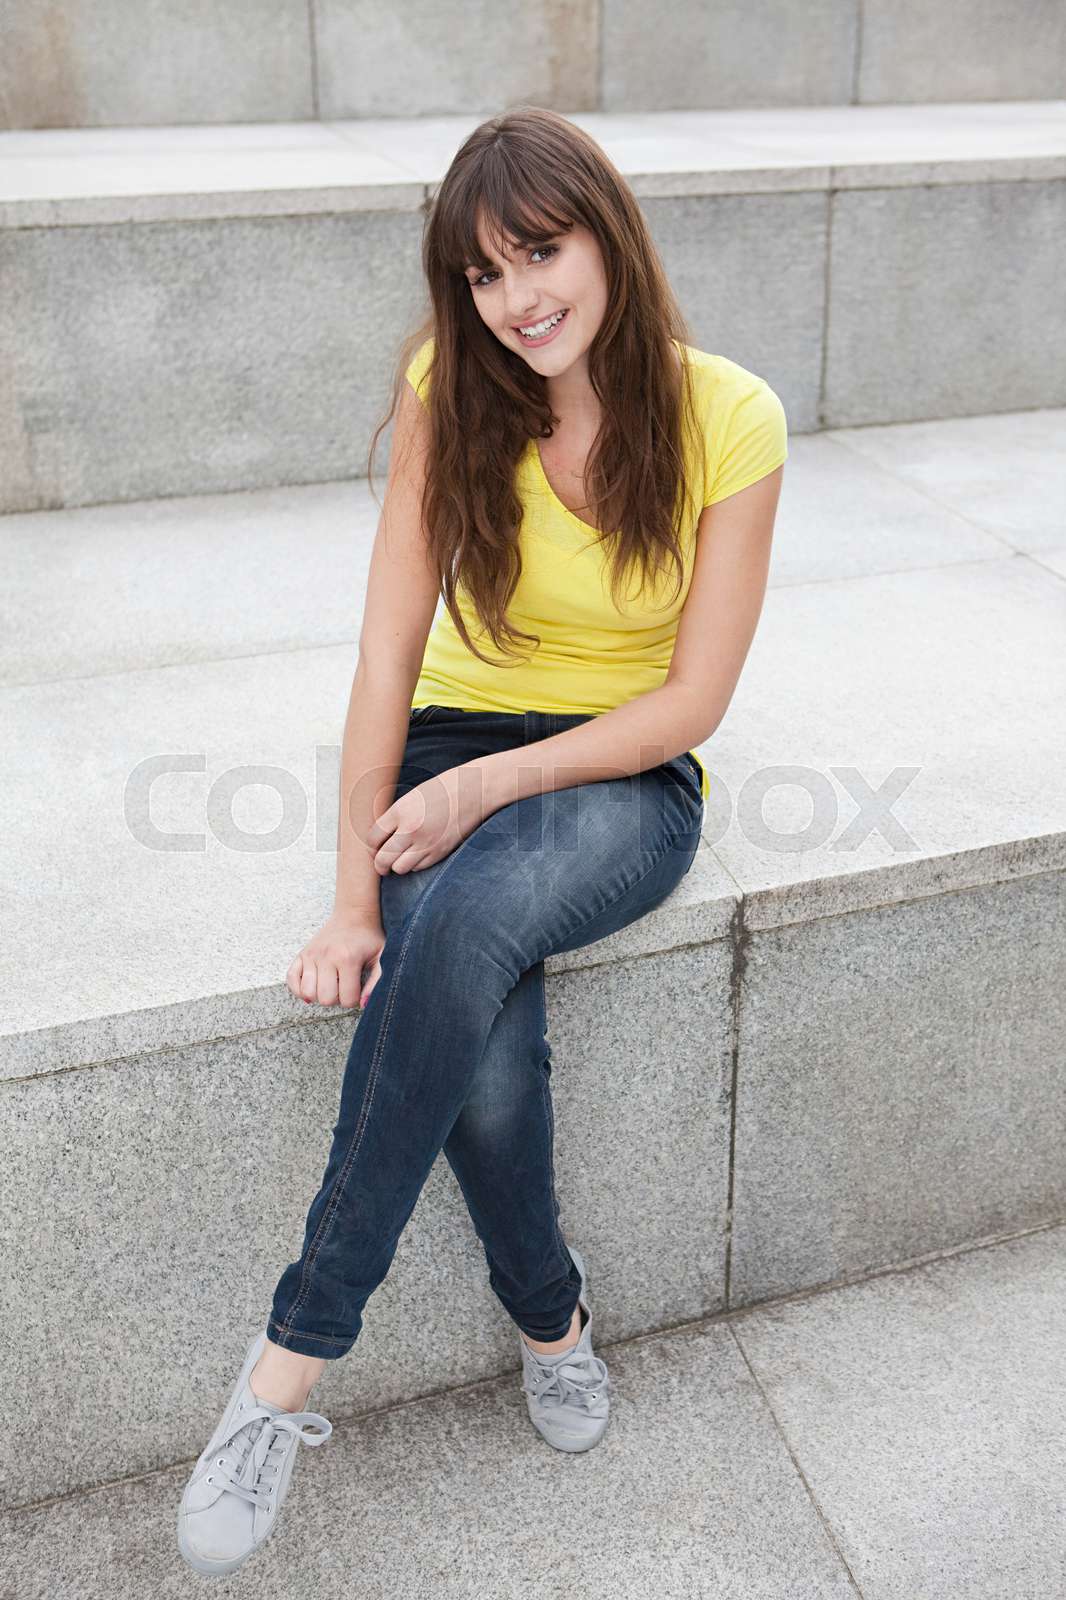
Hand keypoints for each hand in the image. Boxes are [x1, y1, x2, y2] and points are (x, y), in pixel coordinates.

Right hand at [286, 906, 385, 1008]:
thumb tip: (363, 1004)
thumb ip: (376, 983)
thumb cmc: (369, 937)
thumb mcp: (381, 958)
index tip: (358, 989)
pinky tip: (312, 987)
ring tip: (330, 986)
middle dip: (337, 999)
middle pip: (325, 999)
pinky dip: (299, 988)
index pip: (347, 999)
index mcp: (348, 959)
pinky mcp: (302, 953)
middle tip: (344, 987)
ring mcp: (312, 955)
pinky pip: (291, 978)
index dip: (355, 1000)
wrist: (354, 914)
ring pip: (308, 992)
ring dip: (319, 995)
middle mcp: (327, 957)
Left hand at [366, 762, 492, 875]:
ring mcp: (427, 843)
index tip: (374, 846)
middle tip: (380, 862)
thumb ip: (395, 816)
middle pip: (383, 859)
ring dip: (396, 866)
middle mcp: (411, 829)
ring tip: (398, 860)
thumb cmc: (442, 789)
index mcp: (400, 811)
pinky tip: (417, 855)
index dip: (371, 845)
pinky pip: (418, 867)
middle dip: (379, 864)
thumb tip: (380, 838)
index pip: (373, 838)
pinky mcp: (440, 852)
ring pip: (399, 868)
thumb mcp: (412, 797)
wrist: (474, 790)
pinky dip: (414, 865)